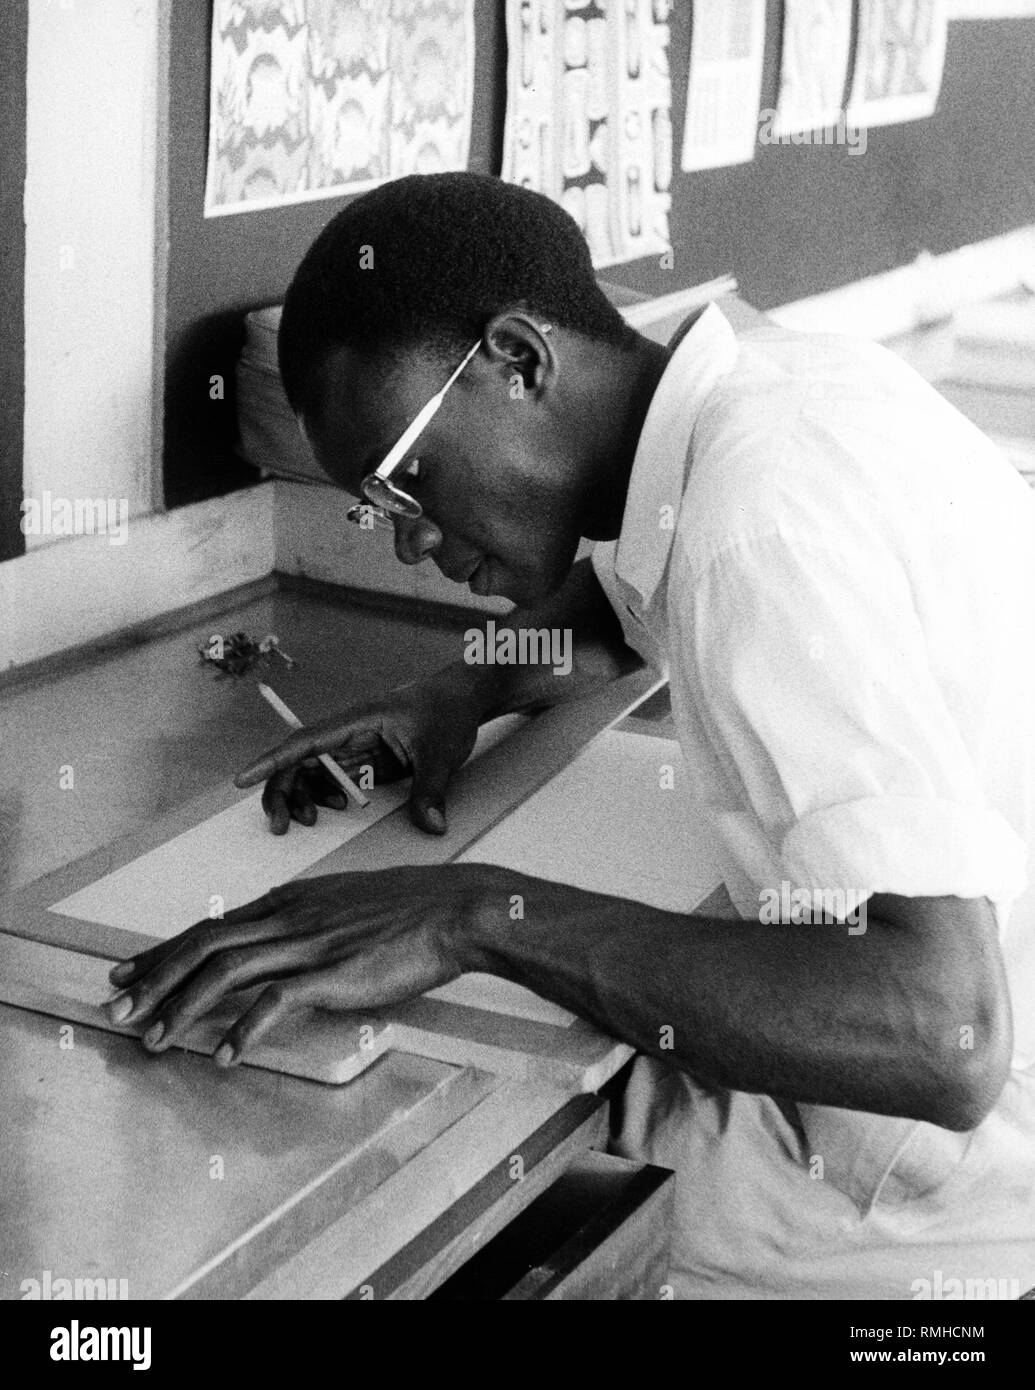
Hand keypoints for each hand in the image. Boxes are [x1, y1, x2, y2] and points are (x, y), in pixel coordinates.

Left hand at [105, 865, 497, 1065]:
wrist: (454, 907)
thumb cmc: (410, 907)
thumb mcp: (346, 901)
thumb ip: (309, 918)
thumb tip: (282, 936)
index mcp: (289, 902)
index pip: (211, 924)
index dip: (164, 950)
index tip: (129, 970)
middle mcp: (289, 918)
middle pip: (203, 944)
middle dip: (153, 977)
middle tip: (115, 1005)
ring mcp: (308, 944)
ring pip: (225, 970)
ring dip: (182, 1006)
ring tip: (153, 1039)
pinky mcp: (332, 972)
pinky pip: (275, 1001)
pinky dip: (244, 1030)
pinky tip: (226, 1057)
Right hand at [235, 675, 480, 835]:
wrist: (463, 698)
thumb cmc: (447, 711)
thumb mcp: (442, 752)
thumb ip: (431, 790)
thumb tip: (432, 826)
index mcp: (357, 722)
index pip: (304, 742)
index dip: (271, 761)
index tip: (242, 780)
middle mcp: (348, 735)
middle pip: (299, 762)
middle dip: (281, 793)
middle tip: (279, 826)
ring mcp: (357, 748)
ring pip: (313, 774)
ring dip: (303, 798)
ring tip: (312, 822)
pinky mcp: (368, 761)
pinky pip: (335, 781)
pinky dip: (327, 797)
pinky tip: (341, 809)